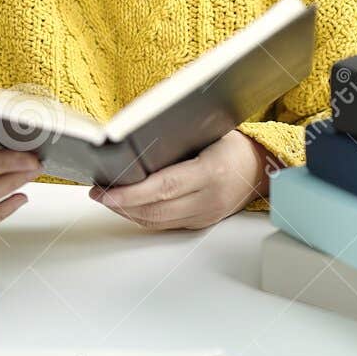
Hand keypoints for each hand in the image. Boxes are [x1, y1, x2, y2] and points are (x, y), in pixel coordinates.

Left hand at [90, 130, 273, 230]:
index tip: (105, 191)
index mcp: (210, 173)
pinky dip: (142, 216)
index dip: (130, 193)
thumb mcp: (209, 131)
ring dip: (127, 212)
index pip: (163, 187)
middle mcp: (208, 199)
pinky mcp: (200, 223)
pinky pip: (164, 225)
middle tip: (97, 193)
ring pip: (156, 222)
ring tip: (106, 198)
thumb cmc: (232, 144)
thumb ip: (176, 139)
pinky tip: (127, 206)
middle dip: (120, 204)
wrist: (259, 168)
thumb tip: (134, 140)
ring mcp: (204, 215)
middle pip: (155, 210)